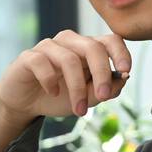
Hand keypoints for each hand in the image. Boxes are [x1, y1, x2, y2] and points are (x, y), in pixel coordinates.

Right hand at [0, 30, 131, 120]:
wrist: (25, 103)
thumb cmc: (59, 96)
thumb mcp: (87, 98)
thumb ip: (106, 90)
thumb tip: (123, 79)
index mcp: (87, 48)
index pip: (109, 40)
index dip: (120, 52)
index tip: (125, 70)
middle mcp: (70, 42)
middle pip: (92, 47)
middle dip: (101, 73)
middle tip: (104, 97)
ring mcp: (48, 47)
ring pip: (69, 59)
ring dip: (76, 88)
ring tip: (79, 110)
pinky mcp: (29, 56)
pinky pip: (42, 63)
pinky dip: (50, 81)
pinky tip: (53, 94)